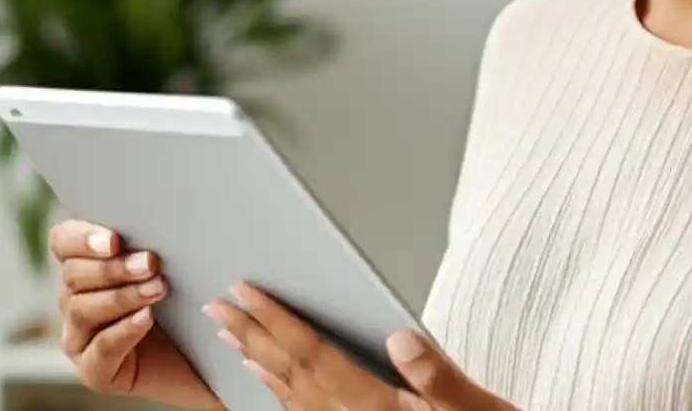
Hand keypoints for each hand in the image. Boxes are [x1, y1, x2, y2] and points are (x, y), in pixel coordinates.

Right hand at [50, 220, 219, 409]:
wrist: (204, 358)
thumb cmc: (187, 304)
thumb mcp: (176, 266)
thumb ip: (161, 242)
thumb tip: (175, 210)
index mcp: (86, 266)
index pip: (63, 242)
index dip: (81, 239)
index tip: (112, 240)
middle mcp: (75, 299)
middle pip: (74, 276)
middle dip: (114, 268)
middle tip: (151, 262)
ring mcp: (80, 337)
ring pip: (83, 309)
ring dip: (123, 296)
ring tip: (159, 288)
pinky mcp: (94, 370)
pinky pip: (99, 349)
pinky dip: (123, 331)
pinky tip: (146, 318)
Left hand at [204, 282, 517, 409]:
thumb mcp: (474, 408)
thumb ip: (437, 376)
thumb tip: (402, 338)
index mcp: (375, 409)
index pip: (313, 356)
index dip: (276, 321)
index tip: (247, 291)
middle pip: (289, 373)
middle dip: (251, 334)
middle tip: (218, 305)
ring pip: (287, 393)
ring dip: (256, 358)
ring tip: (229, 333)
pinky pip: (298, 410)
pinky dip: (276, 387)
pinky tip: (264, 374)